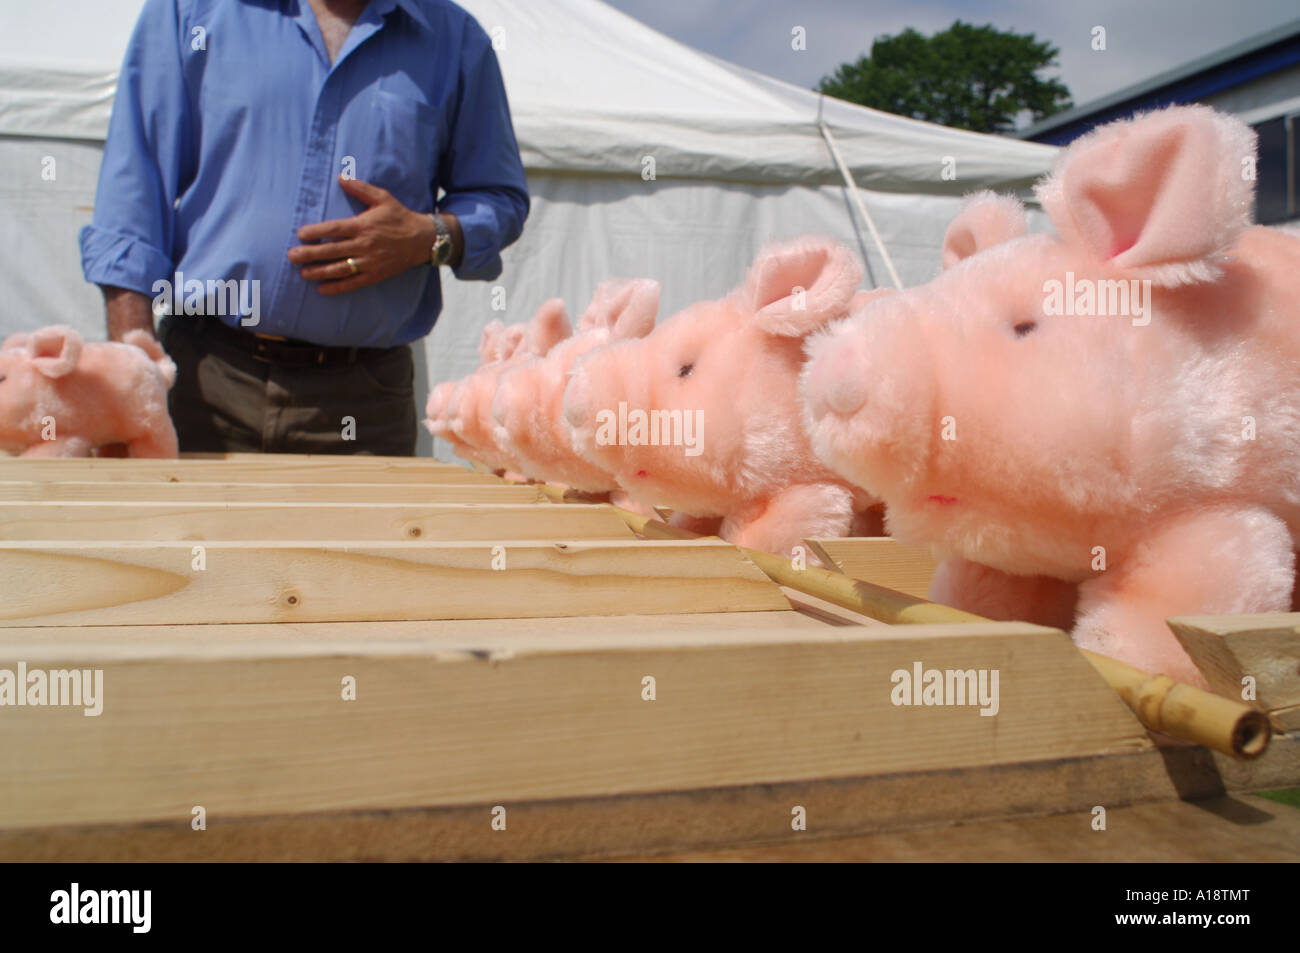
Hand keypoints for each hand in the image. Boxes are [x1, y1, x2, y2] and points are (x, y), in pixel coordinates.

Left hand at [288, 177, 439, 294]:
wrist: (422, 239)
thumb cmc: (399, 216)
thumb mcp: (382, 197)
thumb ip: (360, 188)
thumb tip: (340, 177)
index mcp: (363, 226)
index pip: (334, 230)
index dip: (316, 233)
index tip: (301, 234)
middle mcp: (364, 245)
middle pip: (332, 251)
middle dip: (310, 254)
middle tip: (292, 256)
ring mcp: (369, 262)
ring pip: (340, 269)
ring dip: (320, 272)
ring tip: (303, 273)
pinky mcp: (375, 274)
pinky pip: (353, 283)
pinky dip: (338, 287)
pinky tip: (322, 289)